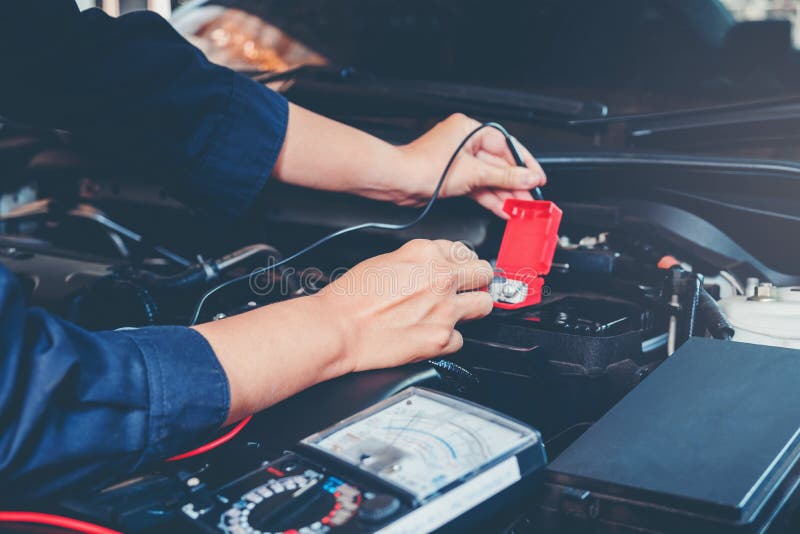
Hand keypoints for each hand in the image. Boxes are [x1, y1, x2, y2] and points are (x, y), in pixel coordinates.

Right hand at [194, 238, 493, 423]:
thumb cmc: (350, 298)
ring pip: (485, 305)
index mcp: (425, 253)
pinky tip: (432, 336)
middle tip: (470, 288)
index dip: (461, 262)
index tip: (460, 270)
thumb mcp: (385, 261)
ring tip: (460, 313)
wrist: (337, 328)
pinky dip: (449, 340)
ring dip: (474, 309)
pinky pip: (462, 339)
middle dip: (477, 281)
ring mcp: (444, 309)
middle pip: (483, 273)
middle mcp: (440, 277)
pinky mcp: (442, 338)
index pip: (464, 250)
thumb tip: (434, 266)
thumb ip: (418, 261)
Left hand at [398, 114, 546, 217]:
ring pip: (490, 179)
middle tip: (531, 199)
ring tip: (521, 208)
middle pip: (499, 165)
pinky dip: (490, 198)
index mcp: (469, 129)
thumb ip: (504, 177)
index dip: (524, 164)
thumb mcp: (473, 173)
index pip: (506, 145)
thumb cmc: (424, 166)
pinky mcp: (454, 178)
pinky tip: (504, 209)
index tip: (537, 177)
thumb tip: (528, 177)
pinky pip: (479, 187)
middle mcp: (465, 143)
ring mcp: (460, 162)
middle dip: (515, 184)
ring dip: (505, 195)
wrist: (399, 182)